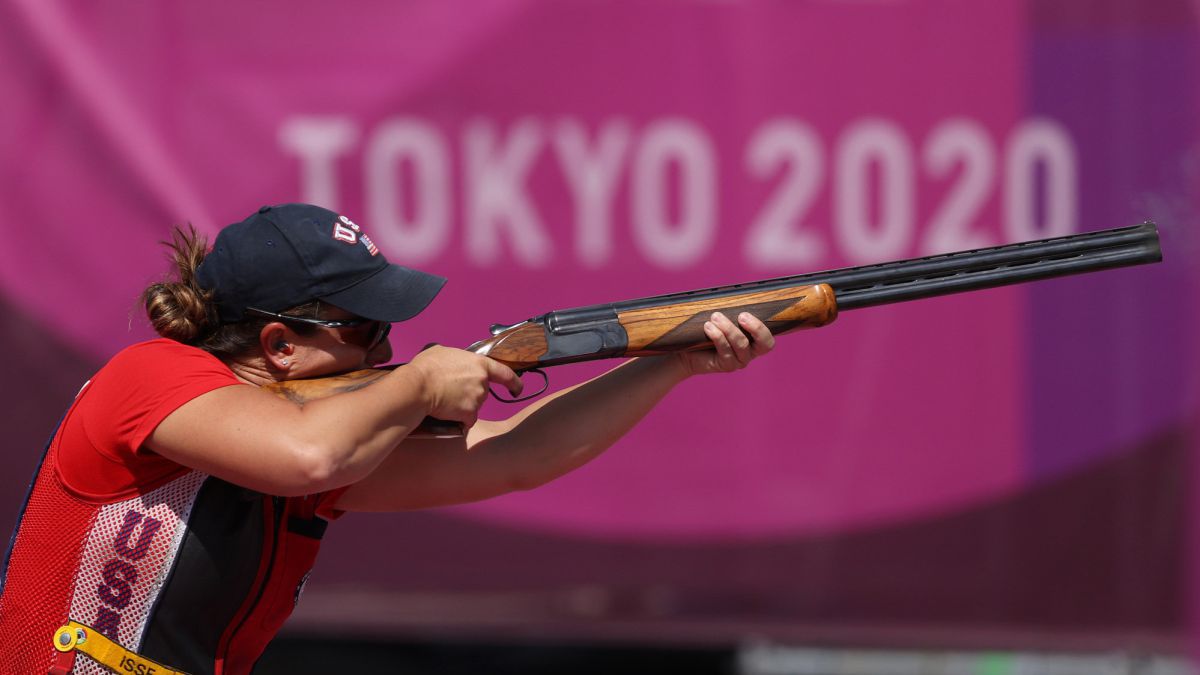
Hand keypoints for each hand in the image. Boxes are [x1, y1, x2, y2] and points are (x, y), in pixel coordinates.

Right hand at [407, 345, 521, 426]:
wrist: (419, 387)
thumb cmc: (427, 367)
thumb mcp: (442, 352)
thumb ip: (454, 357)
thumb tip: (449, 360)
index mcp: (480, 364)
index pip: (505, 373)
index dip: (514, 382)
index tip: (517, 389)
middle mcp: (483, 382)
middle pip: (482, 391)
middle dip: (470, 393)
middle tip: (450, 390)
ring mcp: (477, 399)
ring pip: (474, 405)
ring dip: (463, 405)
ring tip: (445, 400)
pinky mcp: (469, 414)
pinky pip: (468, 420)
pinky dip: (460, 419)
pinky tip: (448, 414)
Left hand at [676, 311, 774, 376]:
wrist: (687, 351)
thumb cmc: (708, 330)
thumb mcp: (722, 319)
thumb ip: (732, 311)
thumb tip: (734, 295)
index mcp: (755, 340)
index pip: (768, 338)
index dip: (762, 328)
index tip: (744, 313)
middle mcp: (750, 352)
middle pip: (765, 344)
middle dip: (755, 328)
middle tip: (741, 315)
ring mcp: (739, 361)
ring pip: (741, 344)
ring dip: (729, 328)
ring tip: (715, 317)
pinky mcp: (726, 365)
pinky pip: (726, 350)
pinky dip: (718, 336)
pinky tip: (708, 327)